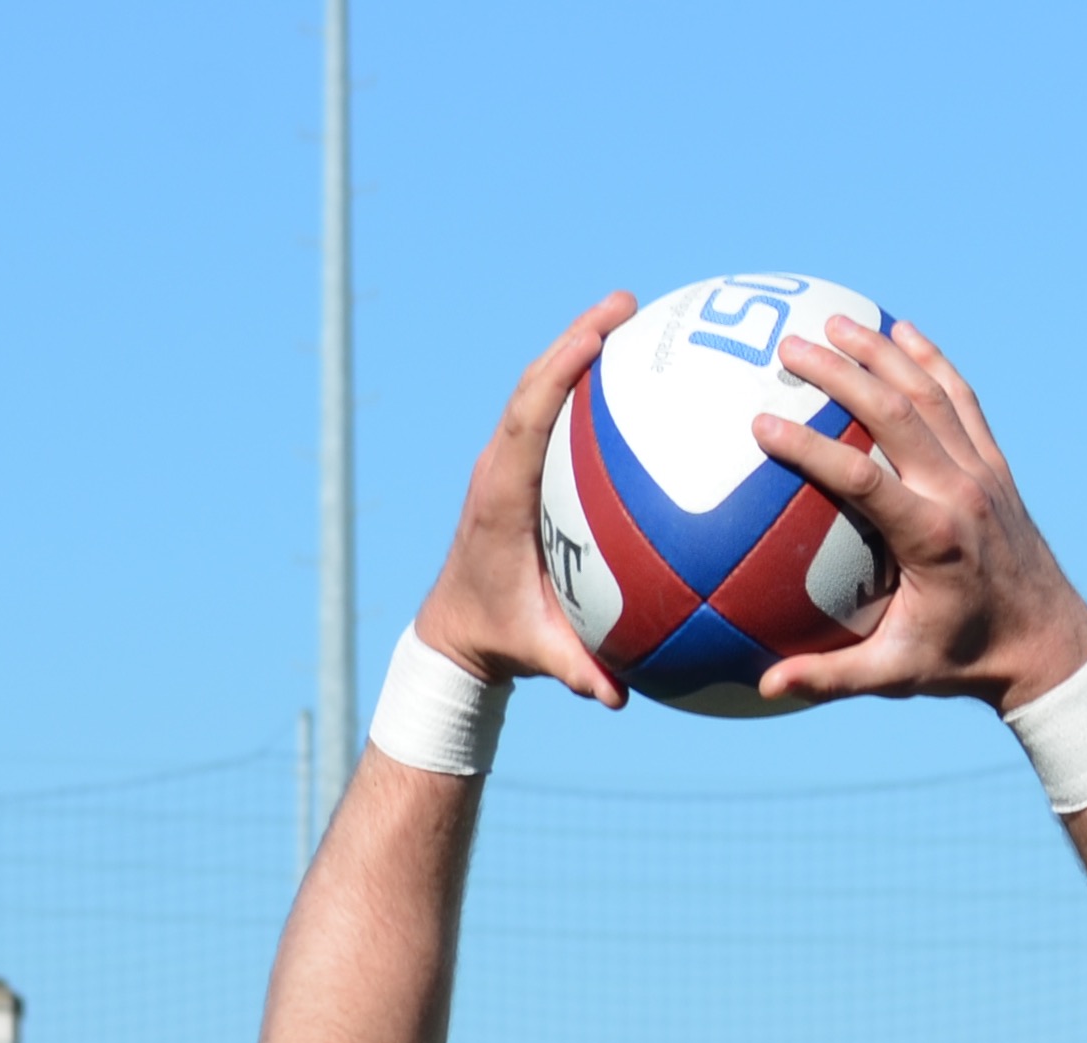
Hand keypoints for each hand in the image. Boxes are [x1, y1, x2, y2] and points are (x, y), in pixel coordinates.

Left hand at [413, 296, 637, 704]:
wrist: (455, 628)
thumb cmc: (499, 635)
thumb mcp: (538, 654)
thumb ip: (577, 669)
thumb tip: (618, 695)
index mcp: (502, 497)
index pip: (528, 419)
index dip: (559, 373)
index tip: (598, 337)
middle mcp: (498, 467)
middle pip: (535, 383)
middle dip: (579, 337)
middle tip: (629, 303)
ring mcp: (504, 461)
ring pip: (540, 387)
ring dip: (580, 346)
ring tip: (631, 314)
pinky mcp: (516, 465)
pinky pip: (551, 411)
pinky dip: (583, 382)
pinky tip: (630, 373)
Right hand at [754, 316, 1086, 711]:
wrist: (1050, 645)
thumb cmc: (967, 663)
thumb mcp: (897, 675)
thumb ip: (830, 677)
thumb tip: (764, 688)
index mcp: (933, 539)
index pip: (863, 479)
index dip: (811, 448)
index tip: (761, 425)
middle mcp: (961, 492)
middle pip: (896, 412)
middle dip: (840, 372)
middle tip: (787, 346)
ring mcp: (983, 473)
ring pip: (930, 394)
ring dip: (881, 352)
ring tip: (831, 321)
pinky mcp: (996, 466)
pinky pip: (962, 399)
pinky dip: (931, 361)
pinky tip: (898, 333)